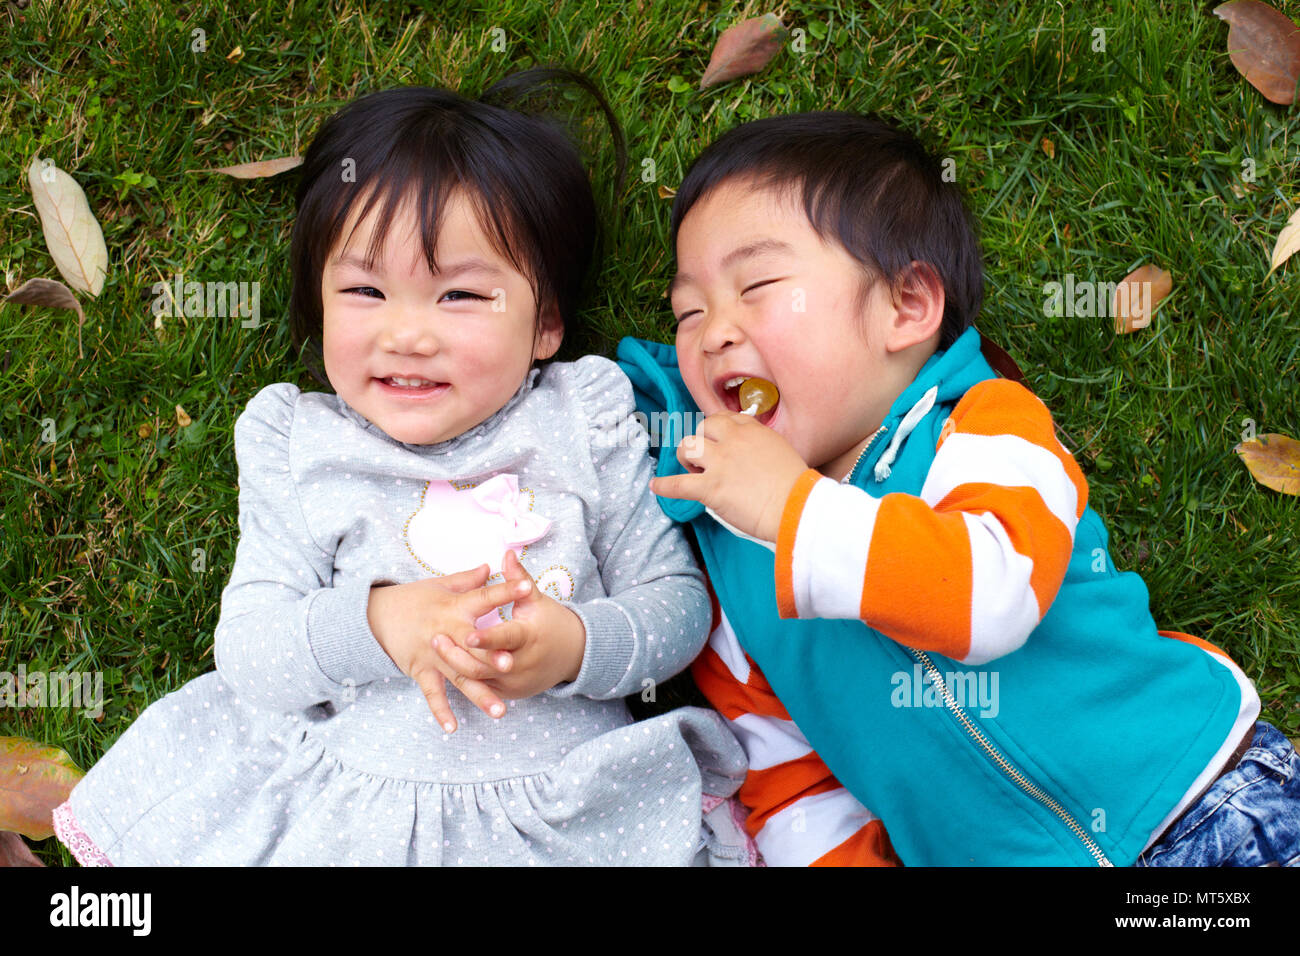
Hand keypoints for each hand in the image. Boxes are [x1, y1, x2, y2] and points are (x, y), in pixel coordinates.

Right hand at [367, 565, 531, 732]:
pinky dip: (441, 711)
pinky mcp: (421, 670)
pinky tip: (453, 728)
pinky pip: (432, 694)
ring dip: (479, 695)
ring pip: (459, 677)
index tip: (526, 588)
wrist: (377, 616)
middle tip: (511, 665)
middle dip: (490, 656)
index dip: (505, 592)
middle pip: (472, 646)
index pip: (484, 598)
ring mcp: (433, 655)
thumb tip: (491, 566)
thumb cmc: (415, 599)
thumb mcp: (441, 585)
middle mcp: (446, 632)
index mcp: (454, 607)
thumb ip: (468, 580)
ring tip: (500, 711)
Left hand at [444, 550, 586, 700]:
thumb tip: (507, 553)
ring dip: (456, 665)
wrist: (573, 654)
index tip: (468, 635)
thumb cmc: (550, 621)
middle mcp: (522, 663)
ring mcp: (515, 681)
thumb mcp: (536, 600)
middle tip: (435, 638)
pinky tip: (443, 664)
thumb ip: (518, 579)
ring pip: (479, 680)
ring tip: (435, 648)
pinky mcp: (509, 692)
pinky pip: (482, 688)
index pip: (506, 639)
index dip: (487, 639)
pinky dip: (464, 678)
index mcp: (529, 636)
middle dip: (458, 655)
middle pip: (485, 665)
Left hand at [649, 412, 808, 542]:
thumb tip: (749, 452)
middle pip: (702, 428)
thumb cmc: (796, 486)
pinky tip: (656, 487)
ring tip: (693, 472)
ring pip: (687, 447)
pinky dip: (665, 486)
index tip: (717, 441)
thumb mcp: (781, 451)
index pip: (724, 419)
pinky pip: (678, 484)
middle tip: (706, 460)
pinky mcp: (711, 488)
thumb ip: (761, 445)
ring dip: (686, 459)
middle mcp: (733, 440)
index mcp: (752, 430)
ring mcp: (720, 463)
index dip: (716, 431)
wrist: (797, 507)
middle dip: (700, 441)